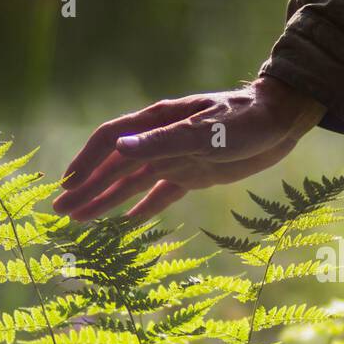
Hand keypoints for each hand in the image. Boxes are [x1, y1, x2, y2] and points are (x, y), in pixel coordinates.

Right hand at [53, 77, 325, 220]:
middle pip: (115, 166)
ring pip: (132, 183)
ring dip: (106, 200)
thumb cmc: (246, 120)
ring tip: (81, 220)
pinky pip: (161, 194)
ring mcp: (176, 158)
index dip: (87, 163)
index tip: (68, 186)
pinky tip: (127, 223)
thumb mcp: (206, 132)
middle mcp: (161, 140)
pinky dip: (143, 208)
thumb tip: (120, 148)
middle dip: (87, 189)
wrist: (281, 120)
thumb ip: (163, 142)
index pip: (111, 141)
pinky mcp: (194, 174)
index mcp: (158, 123)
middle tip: (61, 213)